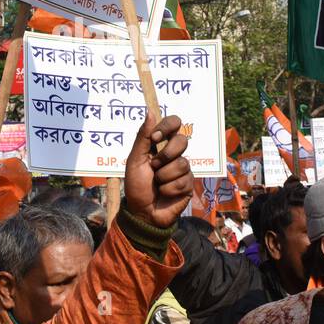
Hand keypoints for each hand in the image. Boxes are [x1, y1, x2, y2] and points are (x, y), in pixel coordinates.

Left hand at [124, 113, 192, 229]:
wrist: (142, 211)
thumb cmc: (136, 185)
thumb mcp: (135, 160)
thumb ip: (143, 137)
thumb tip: (150, 112)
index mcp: (161, 145)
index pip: (174, 123)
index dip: (168, 126)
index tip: (155, 138)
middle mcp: (174, 154)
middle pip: (182, 140)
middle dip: (166, 155)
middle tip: (154, 166)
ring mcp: (183, 169)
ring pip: (182, 163)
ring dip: (164, 176)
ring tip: (157, 184)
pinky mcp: (188, 184)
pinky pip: (183, 180)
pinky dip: (169, 188)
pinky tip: (164, 193)